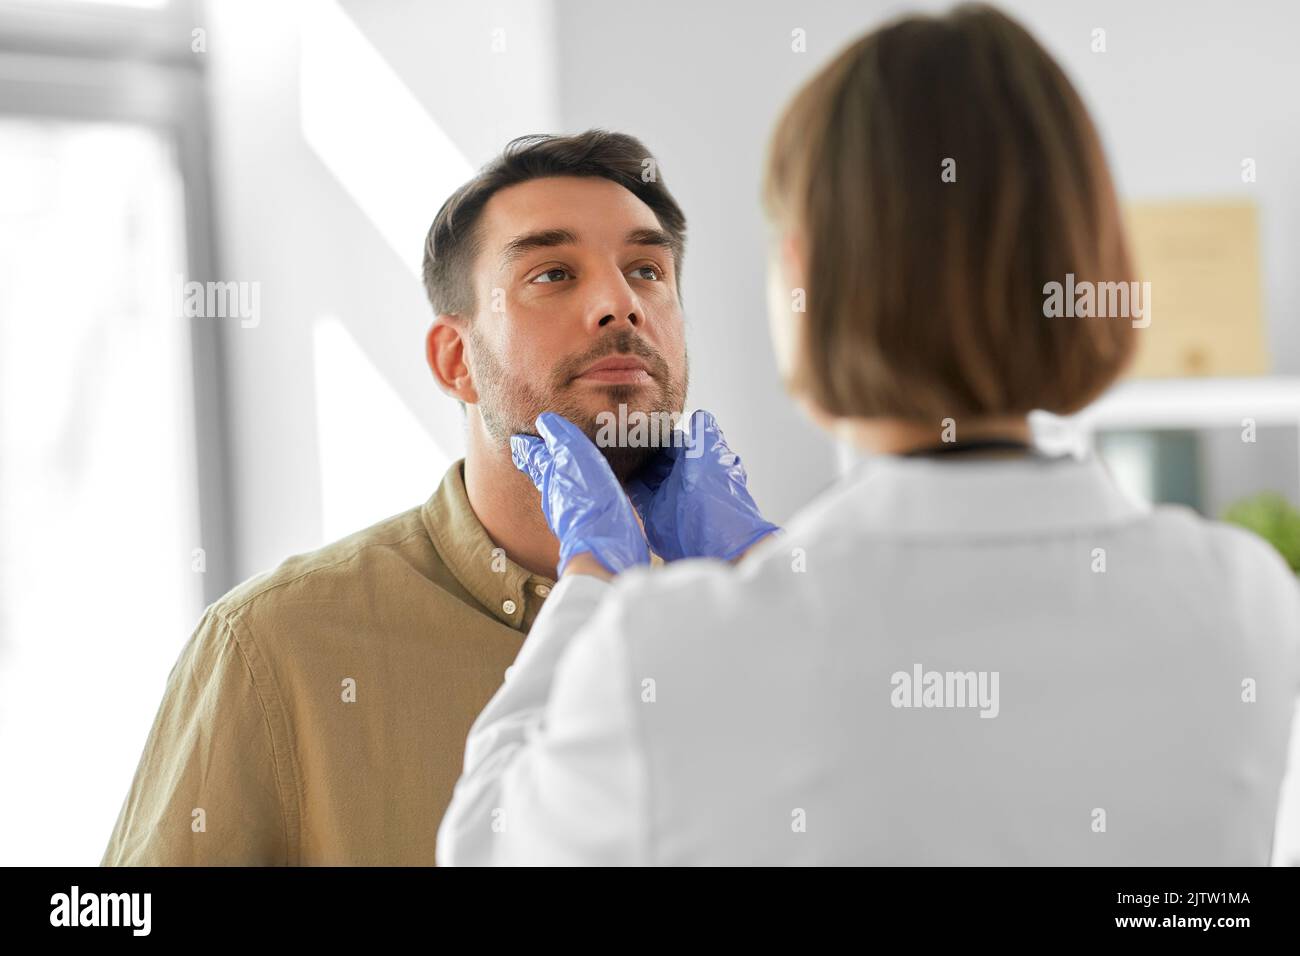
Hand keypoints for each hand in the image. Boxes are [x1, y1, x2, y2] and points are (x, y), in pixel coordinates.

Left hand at [511, 412, 650, 575]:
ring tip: (553, 469)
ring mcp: (565, 511)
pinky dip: (568, 493)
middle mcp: (554, 493)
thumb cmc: (588, 500)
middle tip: (523, 452)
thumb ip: (561, 440)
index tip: (517, 440)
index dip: (526, 447)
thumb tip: (545, 422)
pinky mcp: (581, 524)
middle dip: (533, 460)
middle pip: (540, 473)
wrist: (601, 544)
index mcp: (551, 474)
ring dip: (551, 475)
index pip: (534, 455)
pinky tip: (575, 495)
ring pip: (553, 487)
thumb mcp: (575, 459)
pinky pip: (569, 502)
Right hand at [626, 409, 780, 561]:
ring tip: (615, 451)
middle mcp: (684, 479)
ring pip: (647, 476)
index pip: (676, 443)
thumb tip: (700, 416)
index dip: (659, 434)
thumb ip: (704, 432)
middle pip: (659, 460)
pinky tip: (616, 472)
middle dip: (643, 450)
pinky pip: (638, 494)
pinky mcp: (656, 514)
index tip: (640, 424)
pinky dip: (628, 484)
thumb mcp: (711, 452)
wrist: (713, 541)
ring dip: (634, 466)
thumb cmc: (715, 496)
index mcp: (699, 462)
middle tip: (621, 436)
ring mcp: (669, 497)